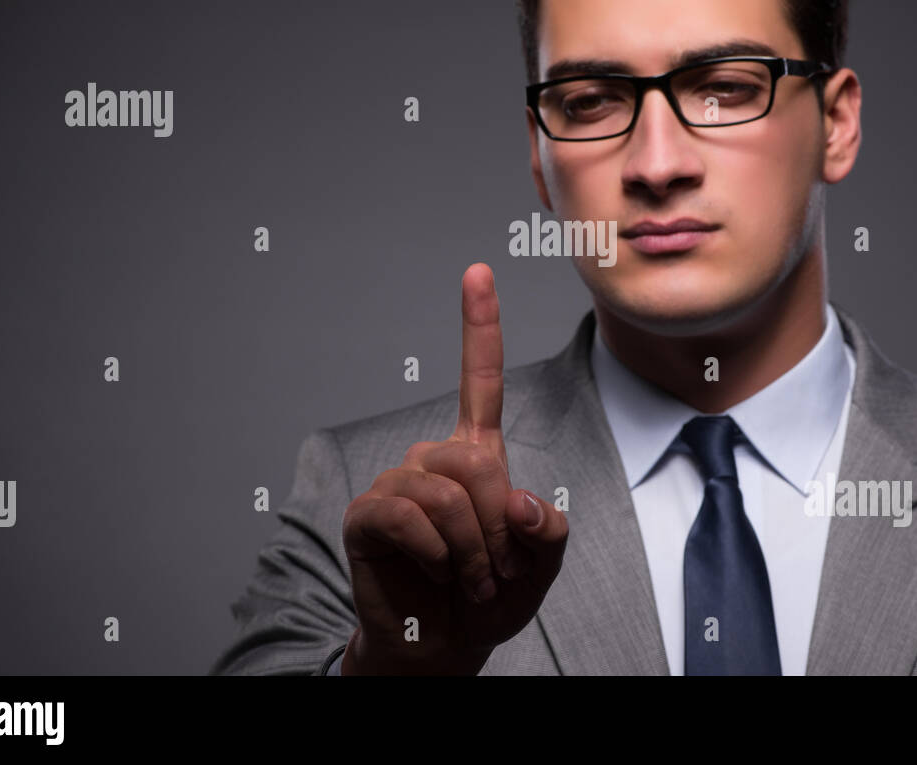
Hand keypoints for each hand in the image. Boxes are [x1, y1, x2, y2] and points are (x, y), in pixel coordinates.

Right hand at [340, 262, 568, 673]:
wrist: (444, 645)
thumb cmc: (491, 595)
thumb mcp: (542, 563)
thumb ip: (549, 528)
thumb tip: (519, 500)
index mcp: (476, 455)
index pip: (479, 380)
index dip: (479, 326)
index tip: (478, 270)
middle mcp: (433, 458)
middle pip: (476, 460)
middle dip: (499, 524)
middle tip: (497, 567)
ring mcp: (396, 482)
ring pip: (447, 492)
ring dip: (473, 550)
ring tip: (470, 580)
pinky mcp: (368, 514)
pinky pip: (408, 514)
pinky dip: (437, 553)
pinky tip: (436, 572)